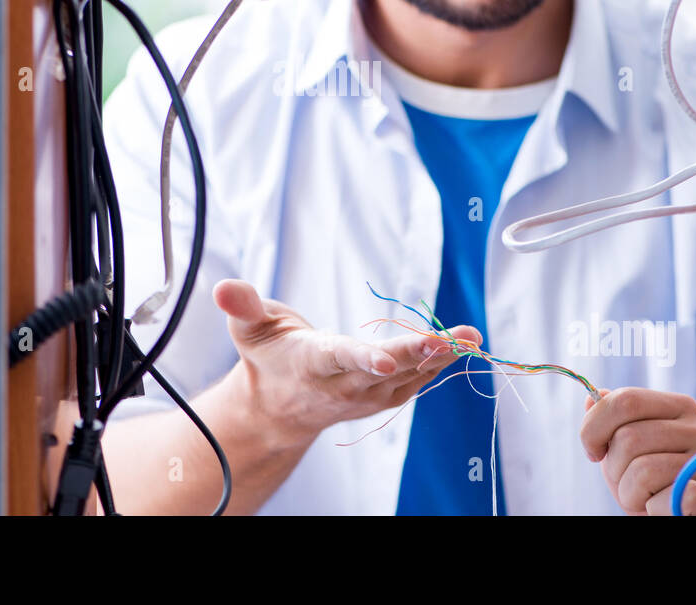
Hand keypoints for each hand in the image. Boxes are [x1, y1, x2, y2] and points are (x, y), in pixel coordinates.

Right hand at [213, 279, 480, 445]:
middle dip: (416, 355)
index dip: (362, 358)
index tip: (386, 357)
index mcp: (311, 365)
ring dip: (441, 356)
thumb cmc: (267, 357)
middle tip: (448, 339)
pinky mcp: (385, 395)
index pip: (338, 360)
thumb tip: (224, 287)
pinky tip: (463, 343)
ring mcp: (367, 395)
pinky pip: (417, 380)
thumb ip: (242, 306)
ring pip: (408, 376)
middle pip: (383, 370)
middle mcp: (342, 385)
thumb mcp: (249, 328)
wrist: (278, 409)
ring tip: (470, 336)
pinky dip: (441, 362)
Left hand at [579, 387, 695, 514]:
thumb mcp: (626, 444)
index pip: (626, 400)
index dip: (594, 427)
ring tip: (644, 495)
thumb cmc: (652, 478)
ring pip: (642, 470)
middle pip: (629, 437)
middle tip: (626, 480)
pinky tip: (660, 506)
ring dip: (629, 492)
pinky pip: (665, 497)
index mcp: (680, 406)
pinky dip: (652, 507)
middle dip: (614, 467)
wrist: (684, 513)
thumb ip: (611, 417)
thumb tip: (592, 397)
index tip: (594, 451)